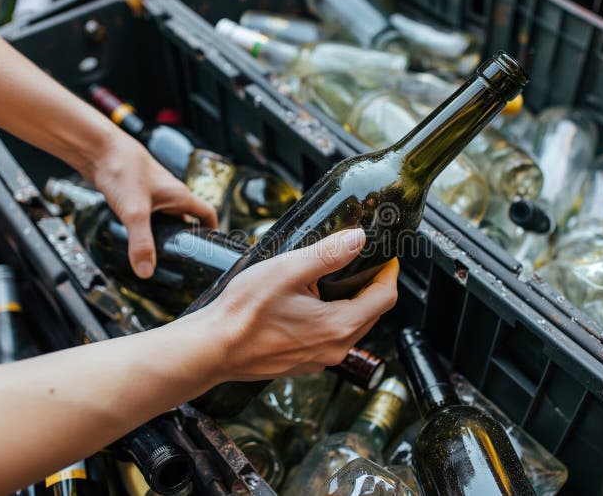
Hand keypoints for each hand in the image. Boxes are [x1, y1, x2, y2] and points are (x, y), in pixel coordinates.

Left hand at [89, 132, 217, 277]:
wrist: (98, 148)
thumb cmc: (122, 168)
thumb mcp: (134, 211)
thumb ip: (141, 242)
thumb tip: (146, 271)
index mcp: (179, 195)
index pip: (207, 214)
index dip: (212, 231)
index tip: (212, 247)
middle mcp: (169, 193)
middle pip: (185, 219)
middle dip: (184, 238)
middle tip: (180, 258)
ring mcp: (152, 192)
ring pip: (164, 216)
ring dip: (162, 232)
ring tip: (156, 251)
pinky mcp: (134, 192)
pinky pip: (146, 212)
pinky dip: (144, 225)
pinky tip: (132, 235)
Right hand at [197, 228, 398, 380]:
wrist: (213, 348)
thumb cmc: (244, 312)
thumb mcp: (287, 270)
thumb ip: (327, 254)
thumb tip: (358, 239)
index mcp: (338, 326)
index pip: (385, 297)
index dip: (389, 272)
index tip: (386, 256)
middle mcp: (335, 348)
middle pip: (372, 313)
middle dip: (371, 286)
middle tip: (360, 261)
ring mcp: (320, 360)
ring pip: (352, 326)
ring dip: (351, 302)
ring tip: (333, 278)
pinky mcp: (304, 363)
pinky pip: (331, 338)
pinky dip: (331, 318)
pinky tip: (310, 302)